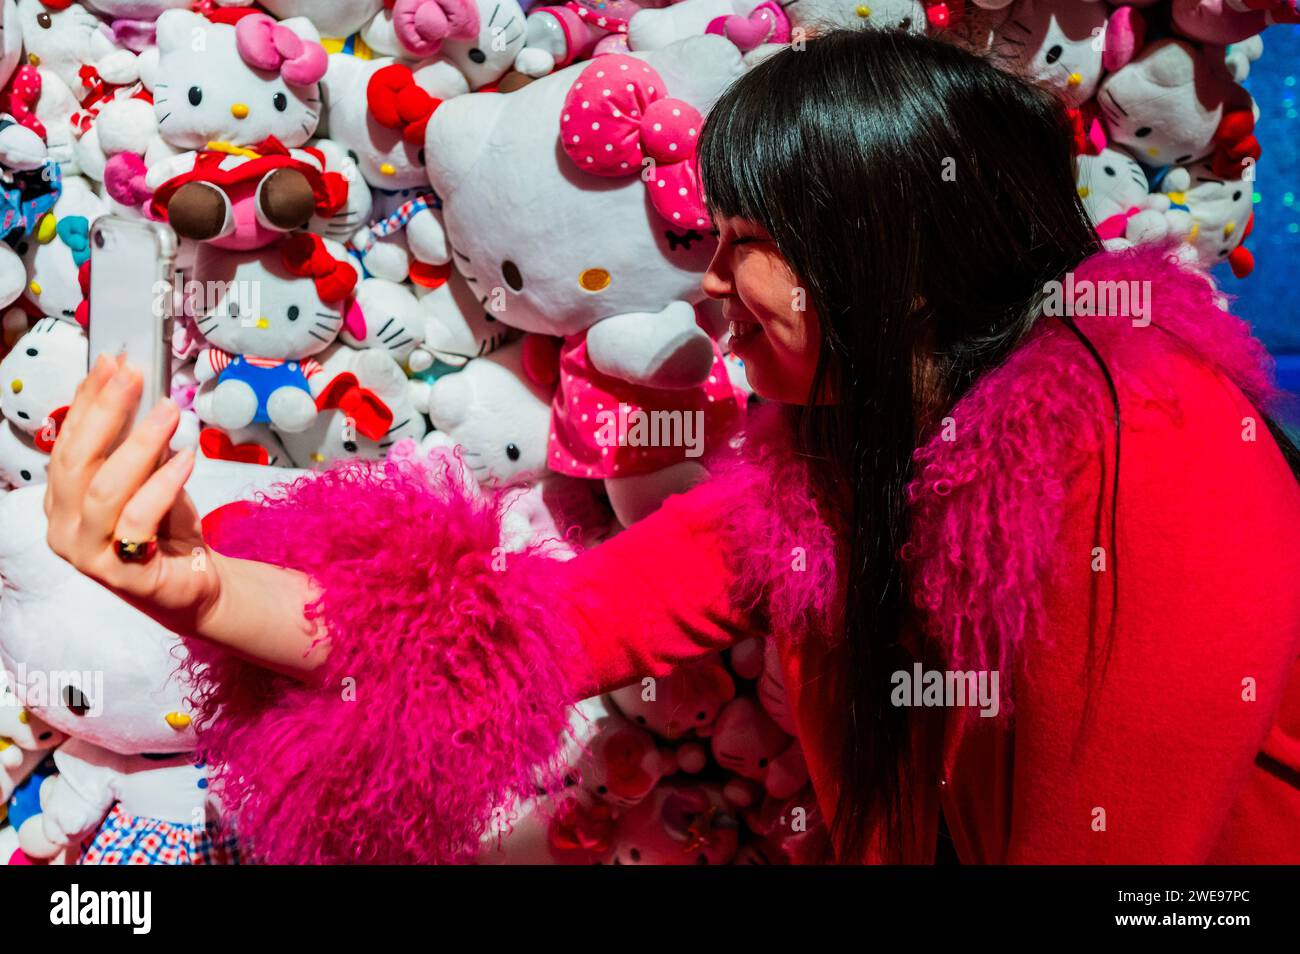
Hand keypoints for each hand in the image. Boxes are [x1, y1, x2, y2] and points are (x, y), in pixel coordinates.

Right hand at [44, 354, 221, 635]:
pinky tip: (186, 458)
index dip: (89, 400)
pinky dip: (163, 484)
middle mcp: (63, 526)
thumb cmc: (167, 528)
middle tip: (133, 376)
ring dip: (138, 444)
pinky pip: (138, 519)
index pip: (68, 441)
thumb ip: (134, 437)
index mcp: (62, 499)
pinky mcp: (120, 573)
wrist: (195, 582)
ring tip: (169, 412)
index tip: (112, 364)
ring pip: (104, 489)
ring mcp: (86, 552)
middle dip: (106, 412)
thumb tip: (128, 378)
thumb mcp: (149, 475)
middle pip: (77, 461)